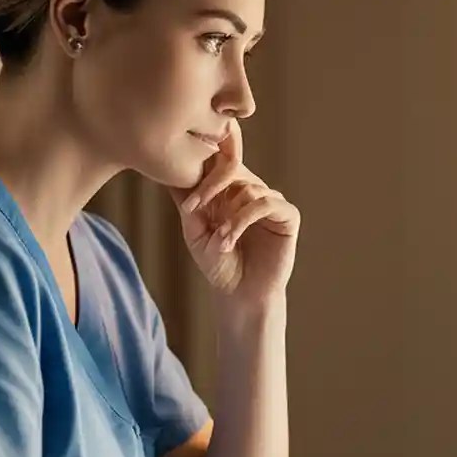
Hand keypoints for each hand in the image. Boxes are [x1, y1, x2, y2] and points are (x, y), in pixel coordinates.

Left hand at [168, 119, 300, 303]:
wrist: (241, 295)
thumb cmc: (219, 264)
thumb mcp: (195, 230)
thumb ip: (186, 201)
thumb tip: (167, 171)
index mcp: (230, 189)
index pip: (218, 162)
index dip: (201, 171)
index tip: (187, 203)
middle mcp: (252, 189)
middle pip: (233, 166)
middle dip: (210, 185)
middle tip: (194, 208)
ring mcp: (271, 201)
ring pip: (248, 188)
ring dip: (228, 215)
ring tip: (218, 240)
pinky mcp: (288, 215)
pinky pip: (266, 204)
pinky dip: (243, 220)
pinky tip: (229, 239)